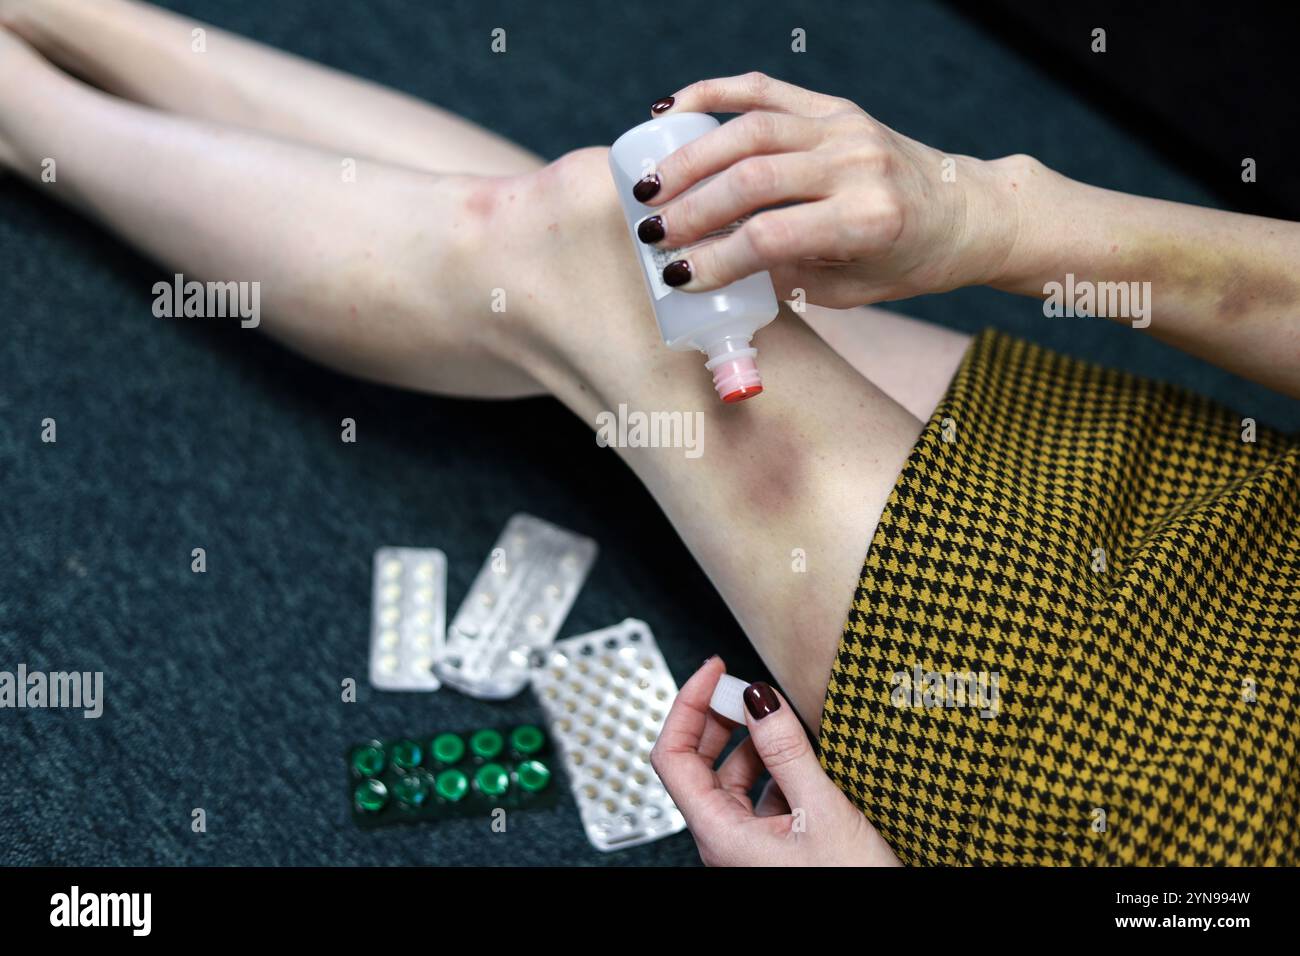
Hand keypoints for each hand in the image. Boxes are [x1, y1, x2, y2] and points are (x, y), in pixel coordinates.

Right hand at [634, 72, 1023, 307]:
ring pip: (749, 130)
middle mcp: (856, 166)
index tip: (679, 278)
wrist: (966, 210)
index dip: (716, 259)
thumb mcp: (852, 290)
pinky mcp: (835, 106)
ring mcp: (845, 127)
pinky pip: (763, 89)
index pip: (770, 237)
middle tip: (651, 234)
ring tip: (647, 187)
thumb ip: (787, 277)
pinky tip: (670, 110)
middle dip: (691, 209)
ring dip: (689, 159)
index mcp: (867, 220)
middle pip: (751, 180)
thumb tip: (715, 263)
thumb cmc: (908, 260)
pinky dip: (712, 93)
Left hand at [650, 656, 900, 865]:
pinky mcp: (772, 850)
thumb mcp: (823, 812)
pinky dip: (775, 769)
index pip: (671, 756)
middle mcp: (724, 841)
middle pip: (695, 763)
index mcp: (719, 834)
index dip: (686, 705)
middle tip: (745, 687)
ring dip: (751, 744)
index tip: (714, 671)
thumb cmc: (855, 889)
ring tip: (781, 719)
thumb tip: (758, 698)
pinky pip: (760, 798)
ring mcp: (746, 847)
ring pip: (731, 780)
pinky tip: (803, 758)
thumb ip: (788, 751)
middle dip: (717, 718)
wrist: (888, 934)